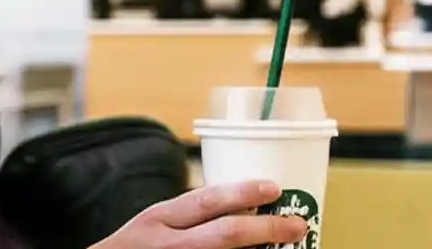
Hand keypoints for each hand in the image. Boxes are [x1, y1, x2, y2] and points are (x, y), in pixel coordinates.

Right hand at [92, 181, 306, 248]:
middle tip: (297, 225)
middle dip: (266, 229)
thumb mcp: (154, 223)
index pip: (205, 201)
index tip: (274, 188)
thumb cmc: (135, 248)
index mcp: (158, 219)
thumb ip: (191, 215)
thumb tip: (246, 205)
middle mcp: (167, 245)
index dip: (242, 192)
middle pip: (224, 235)